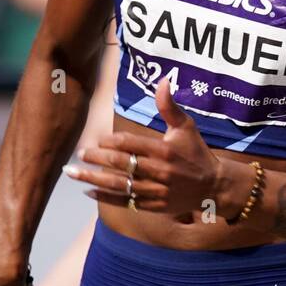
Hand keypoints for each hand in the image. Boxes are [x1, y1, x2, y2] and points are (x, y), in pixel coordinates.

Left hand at [67, 76, 228, 221]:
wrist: (212, 186)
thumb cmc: (196, 152)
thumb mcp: (186, 126)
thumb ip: (169, 106)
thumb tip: (163, 80)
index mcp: (165, 149)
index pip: (131, 143)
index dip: (111, 141)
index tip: (97, 139)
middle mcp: (159, 171)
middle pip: (121, 164)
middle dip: (97, 159)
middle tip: (80, 154)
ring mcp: (156, 190)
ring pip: (119, 184)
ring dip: (94, 179)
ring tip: (73, 174)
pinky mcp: (154, 205)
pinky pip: (126, 201)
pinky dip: (106, 197)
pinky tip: (89, 191)